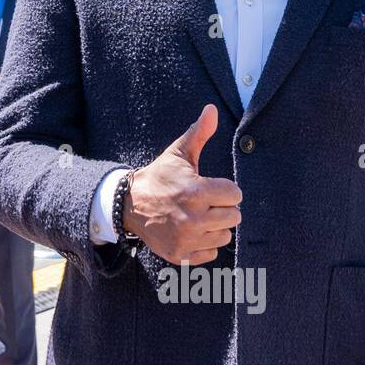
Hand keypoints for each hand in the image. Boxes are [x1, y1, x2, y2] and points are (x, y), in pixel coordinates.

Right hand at [124, 104, 241, 264]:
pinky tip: (191, 232)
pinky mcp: (182, 255)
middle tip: (203, 203)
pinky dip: (204, 244)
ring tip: (197, 216)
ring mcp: (187, 239)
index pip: (236, 195)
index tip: (209, 188)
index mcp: (195, 191)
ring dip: (215, 227)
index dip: (224, 190)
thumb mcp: (178, 154)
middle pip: (234, 217)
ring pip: (225, 236)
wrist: (129, 205)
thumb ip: (199, 133)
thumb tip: (212, 109)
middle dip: (222, 208)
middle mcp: (192, 218)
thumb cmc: (159, 178)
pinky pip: (212, 253)